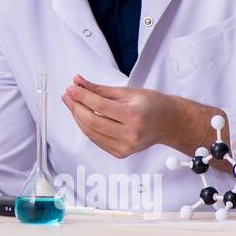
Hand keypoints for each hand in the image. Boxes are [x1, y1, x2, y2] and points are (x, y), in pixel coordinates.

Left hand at [61, 75, 219, 158]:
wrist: (169, 123)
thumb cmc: (151, 105)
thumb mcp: (127, 92)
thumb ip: (100, 89)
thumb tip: (78, 82)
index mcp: (133, 116)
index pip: (99, 106)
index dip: (81, 96)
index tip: (70, 88)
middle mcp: (130, 134)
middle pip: (92, 121)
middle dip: (75, 107)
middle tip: (67, 95)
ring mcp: (125, 147)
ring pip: (91, 133)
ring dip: (77, 117)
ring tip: (72, 103)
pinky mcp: (121, 153)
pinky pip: (96, 140)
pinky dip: (86, 128)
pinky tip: (83, 116)